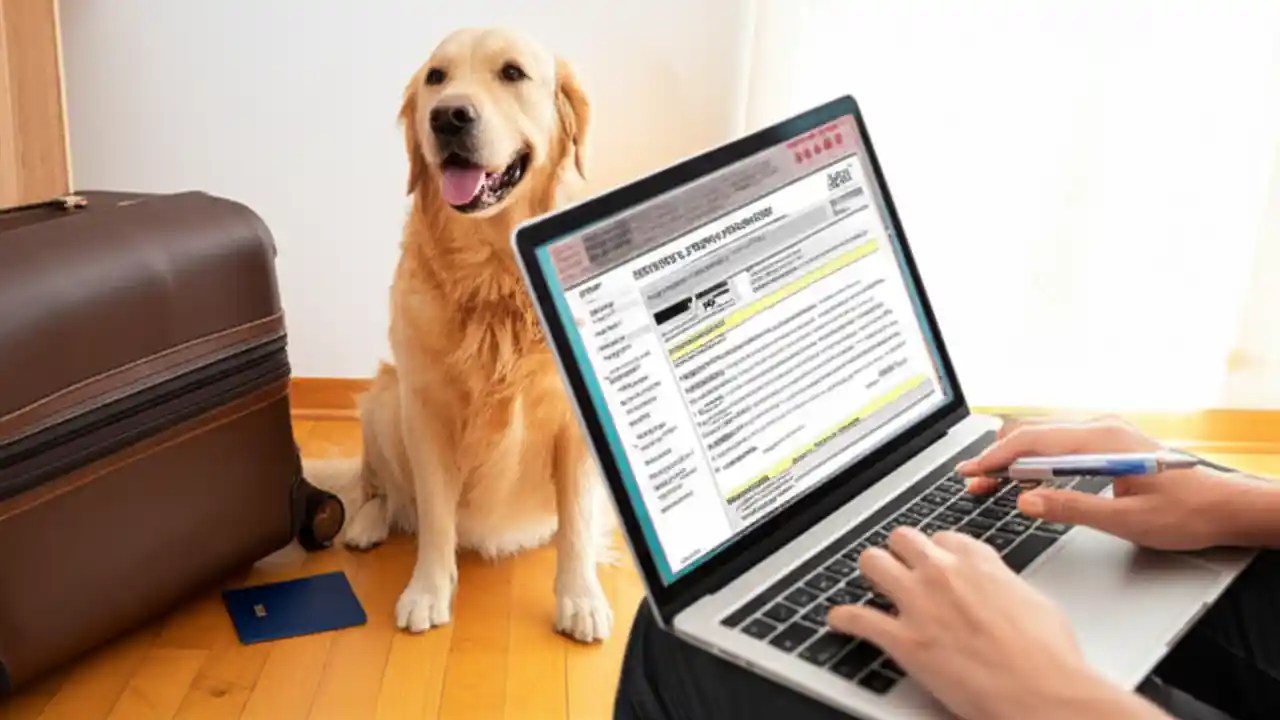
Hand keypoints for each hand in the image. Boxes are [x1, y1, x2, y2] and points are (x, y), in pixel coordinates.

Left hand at [828, 528, 1166, 719]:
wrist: (1042, 693)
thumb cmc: (1049, 656)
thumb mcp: (1033, 600)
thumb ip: (1002, 584)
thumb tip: (995, 588)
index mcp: (978, 561)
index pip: (943, 538)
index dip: (937, 553)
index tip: (935, 563)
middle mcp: (943, 573)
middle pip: (902, 538)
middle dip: (900, 553)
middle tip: (901, 569)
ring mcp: (919, 603)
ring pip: (872, 562)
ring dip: (871, 573)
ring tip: (872, 586)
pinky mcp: (903, 639)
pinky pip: (856, 617)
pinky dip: (843, 620)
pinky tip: (840, 621)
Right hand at [957, 417, 1256, 550]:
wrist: (1225, 507)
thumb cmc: (1186, 514)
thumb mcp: (1126, 520)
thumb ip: (1072, 508)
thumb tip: (1026, 502)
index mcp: (1103, 440)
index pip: (1034, 442)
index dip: (996, 458)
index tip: (969, 472)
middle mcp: (1101, 428)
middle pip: (1033, 433)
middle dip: (997, 457)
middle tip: (972, 482)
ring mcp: (1104, 433)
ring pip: (1043, 436)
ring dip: (1014, 458)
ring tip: (990, 482)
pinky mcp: (1106, 444)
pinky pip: (1058, 443)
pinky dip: (1033, 459)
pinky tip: (1024, 479)